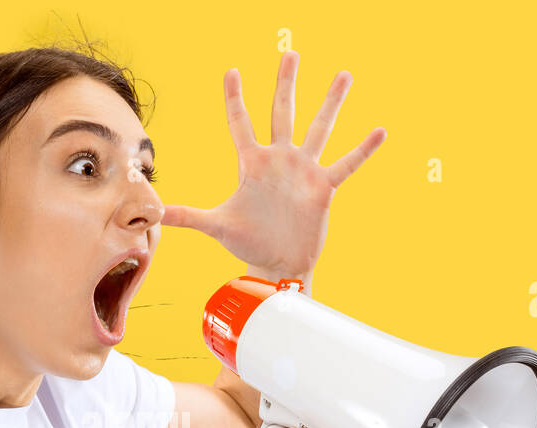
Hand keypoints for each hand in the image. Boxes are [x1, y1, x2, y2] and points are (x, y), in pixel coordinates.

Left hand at [161, 51, 385, 282]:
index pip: (240, 124)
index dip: (236, 99)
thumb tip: (156, 213)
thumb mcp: (218, 227)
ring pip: (319, 129)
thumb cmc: (248, 244)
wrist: (277, 265)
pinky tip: (380, 130)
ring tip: (344, 75)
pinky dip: (363, 149)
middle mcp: (279, 160)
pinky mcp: (323, 187)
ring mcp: (303, 171)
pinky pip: (346, 164)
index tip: (232, 71)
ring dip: (331, 103)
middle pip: (282, 113)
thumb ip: (188, 217)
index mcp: (252, 165)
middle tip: (290, 53)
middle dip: (285, 83)